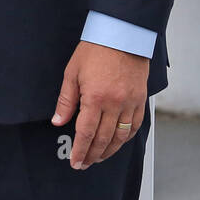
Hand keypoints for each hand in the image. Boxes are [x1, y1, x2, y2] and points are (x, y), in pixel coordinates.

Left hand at [52, 40, 148, 169]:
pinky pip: (136, 125)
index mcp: (95, 98)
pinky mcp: (141, 100)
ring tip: (99, 157)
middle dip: (93, 154)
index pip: (86, 133)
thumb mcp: (72, 73)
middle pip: (104, 138)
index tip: (75, 161)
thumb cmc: (94, 51)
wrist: (122, 35)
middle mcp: (115, 104)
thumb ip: (66, 101)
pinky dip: (127, 137)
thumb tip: (58, 121)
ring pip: (121, 136)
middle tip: (84, 164)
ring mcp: (130, 103)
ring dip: (110, 150)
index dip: (80, 150)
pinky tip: (118, 143)